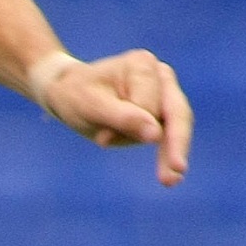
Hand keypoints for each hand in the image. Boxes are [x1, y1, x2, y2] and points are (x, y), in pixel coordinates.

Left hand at [30, 49, 192, 186]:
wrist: (68, 95)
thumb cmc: (76, 96)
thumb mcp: (92, 106)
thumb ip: (123, 118)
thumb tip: (156, 135)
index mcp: (142, 65)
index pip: (148, 104)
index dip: (128, 125)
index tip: (102, 140)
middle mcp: (160, 75)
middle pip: (176, 112)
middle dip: (176, 143)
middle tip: (176, 169)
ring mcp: (163, 93)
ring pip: (175, 127)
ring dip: (172, 153)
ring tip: (170, 181)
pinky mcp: (160, 113)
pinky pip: (169, 135)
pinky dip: (168, 155)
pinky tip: (171, 177)